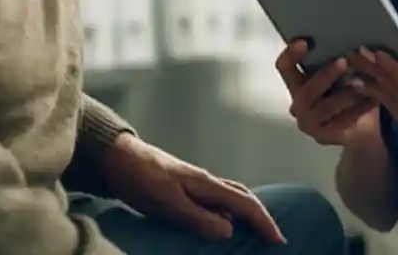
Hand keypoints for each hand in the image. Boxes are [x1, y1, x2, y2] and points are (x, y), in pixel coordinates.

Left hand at [102, 134, 285, 243]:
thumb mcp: (169, 203)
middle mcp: (207, 182)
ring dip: (247, 213)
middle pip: (244, 196)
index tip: (278, 240)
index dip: (264, 221)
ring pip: (232, 196)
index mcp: (207, 184)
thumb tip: (230, 230)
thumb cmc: (142, 179)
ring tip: (255, 231)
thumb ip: (198, 217)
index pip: (245, 203)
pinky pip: (217, 199)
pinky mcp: (186, 187)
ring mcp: (196, 183)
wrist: (119, 158)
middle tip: (273, 237)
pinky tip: (223, 221)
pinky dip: (230, 211)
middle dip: (261, 216)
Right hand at [277, 39, 378, 145]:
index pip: (285, 67)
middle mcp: (298, 102)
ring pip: (325, 107)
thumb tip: (356, 46)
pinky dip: (358, 109)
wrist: (360, 128)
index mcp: (298, 82)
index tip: (304, 42)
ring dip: (345, 94)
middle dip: (326, 75)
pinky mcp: (322, 136)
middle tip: (344, 62)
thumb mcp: (343, 74)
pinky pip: (341, 121)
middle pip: (306, 89)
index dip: (291, 54)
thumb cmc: (348, 92)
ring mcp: (309, 121)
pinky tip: (373, 100)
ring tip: (363, 84)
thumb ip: (341, 61)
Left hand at [350, 47, 397, 168]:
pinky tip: (370, 85)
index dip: (391, 68)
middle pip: (393, 94)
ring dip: (373, 84)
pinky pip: (395, 112)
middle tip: (356, 53)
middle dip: (374, 72)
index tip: (375, 52)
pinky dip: (381, 97)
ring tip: (356, 66)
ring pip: (390, 104)